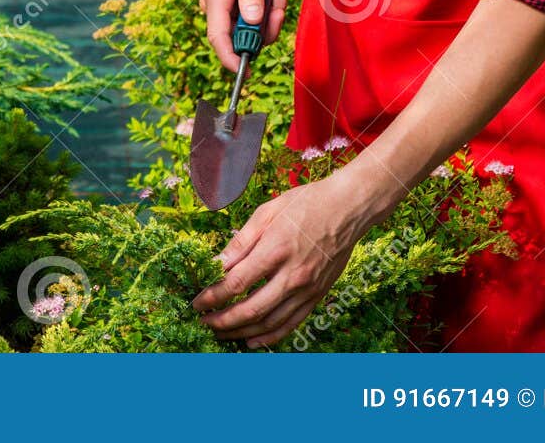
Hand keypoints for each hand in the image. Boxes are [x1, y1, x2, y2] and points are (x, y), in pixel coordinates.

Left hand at [190, 176, 366, 348]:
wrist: (348, 208)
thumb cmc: (305, 203)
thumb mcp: (267, 213)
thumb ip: (241, 242)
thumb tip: (217, 264)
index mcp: (276, 249)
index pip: (237, 282)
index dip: (212, 296)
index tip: (196, 302)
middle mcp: (294, 274)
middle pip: (251, 309)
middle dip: (222, 320)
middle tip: (203, 323)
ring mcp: (308, 289)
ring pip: (270, 322)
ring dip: (241, 332)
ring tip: (221, 333)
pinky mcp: (319, 295)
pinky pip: (292, 324)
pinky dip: (270, 337)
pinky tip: (251, 341)